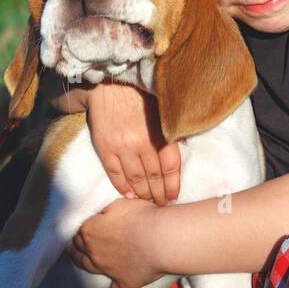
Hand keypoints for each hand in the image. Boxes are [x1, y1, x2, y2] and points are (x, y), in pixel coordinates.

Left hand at [67, 198, 164, 287]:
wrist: (160, 239)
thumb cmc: (141, 217)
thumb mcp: (120, 204)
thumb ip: (107, 211)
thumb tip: (102, 214)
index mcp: (90, 231)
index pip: (80, 230)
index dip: (83, 228)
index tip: (86, 227)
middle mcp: (94, 252)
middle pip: (80, 250)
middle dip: (78, 246)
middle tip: (77, 245)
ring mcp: (107, 270)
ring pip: (89, 269)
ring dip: (85, 265)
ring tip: (83, 263)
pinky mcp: (123, 282)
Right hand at [84, 82, 181, 203]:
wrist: (110, 82)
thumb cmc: (141, 94)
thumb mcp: (163, 108)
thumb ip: (172, 130)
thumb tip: (183, 147)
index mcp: (160, 133)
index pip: (171, 168)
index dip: (173, 186)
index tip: (173, 197)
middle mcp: (143, 143)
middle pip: (154, 177)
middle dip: (159, 194)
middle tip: (161, 205)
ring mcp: (122, 147)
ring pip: (135, 179)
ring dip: (142, 194)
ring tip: (147, 202)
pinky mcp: (105, 147)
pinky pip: (115, 173)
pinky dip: (122, 186)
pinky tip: (128, 195)